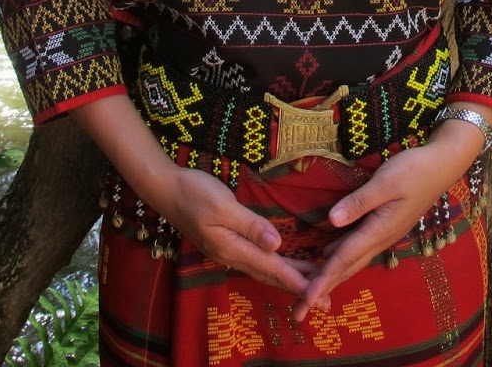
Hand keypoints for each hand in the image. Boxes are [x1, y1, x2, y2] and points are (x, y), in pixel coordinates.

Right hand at [148, 166, 316, 296]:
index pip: (272, 267)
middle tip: (325, 301)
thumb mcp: (223, 206)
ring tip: (313, 285)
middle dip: (299, 286)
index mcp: (233, 248)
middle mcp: (232, 255)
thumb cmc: (194, 193)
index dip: (297, 280)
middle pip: (272, 274)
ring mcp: (229, 251)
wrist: (166, 190)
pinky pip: (258, 260)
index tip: (318, 292)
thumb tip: (277, 244)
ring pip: (266, 268)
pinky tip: (285, 263)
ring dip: (290, 278)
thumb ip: (250, 225)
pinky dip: (276, 265)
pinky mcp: (228, 243)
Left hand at [289, 118, 485, 322]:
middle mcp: (381, 238)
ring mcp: (384, 233)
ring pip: (352, 259)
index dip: (323, 278)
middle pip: (347, 267)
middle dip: (323, 287)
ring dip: (331, 275)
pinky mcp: (384, 225)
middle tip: (301, 308)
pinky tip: (328, 254)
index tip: (307, 299)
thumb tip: (332, 221)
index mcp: (379, 230)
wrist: (441, 167)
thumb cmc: (414, 171)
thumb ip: (358, 202)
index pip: (345, 258)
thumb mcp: (385, 183)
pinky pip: (358, 247)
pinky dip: (340, 256)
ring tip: (310, 289)